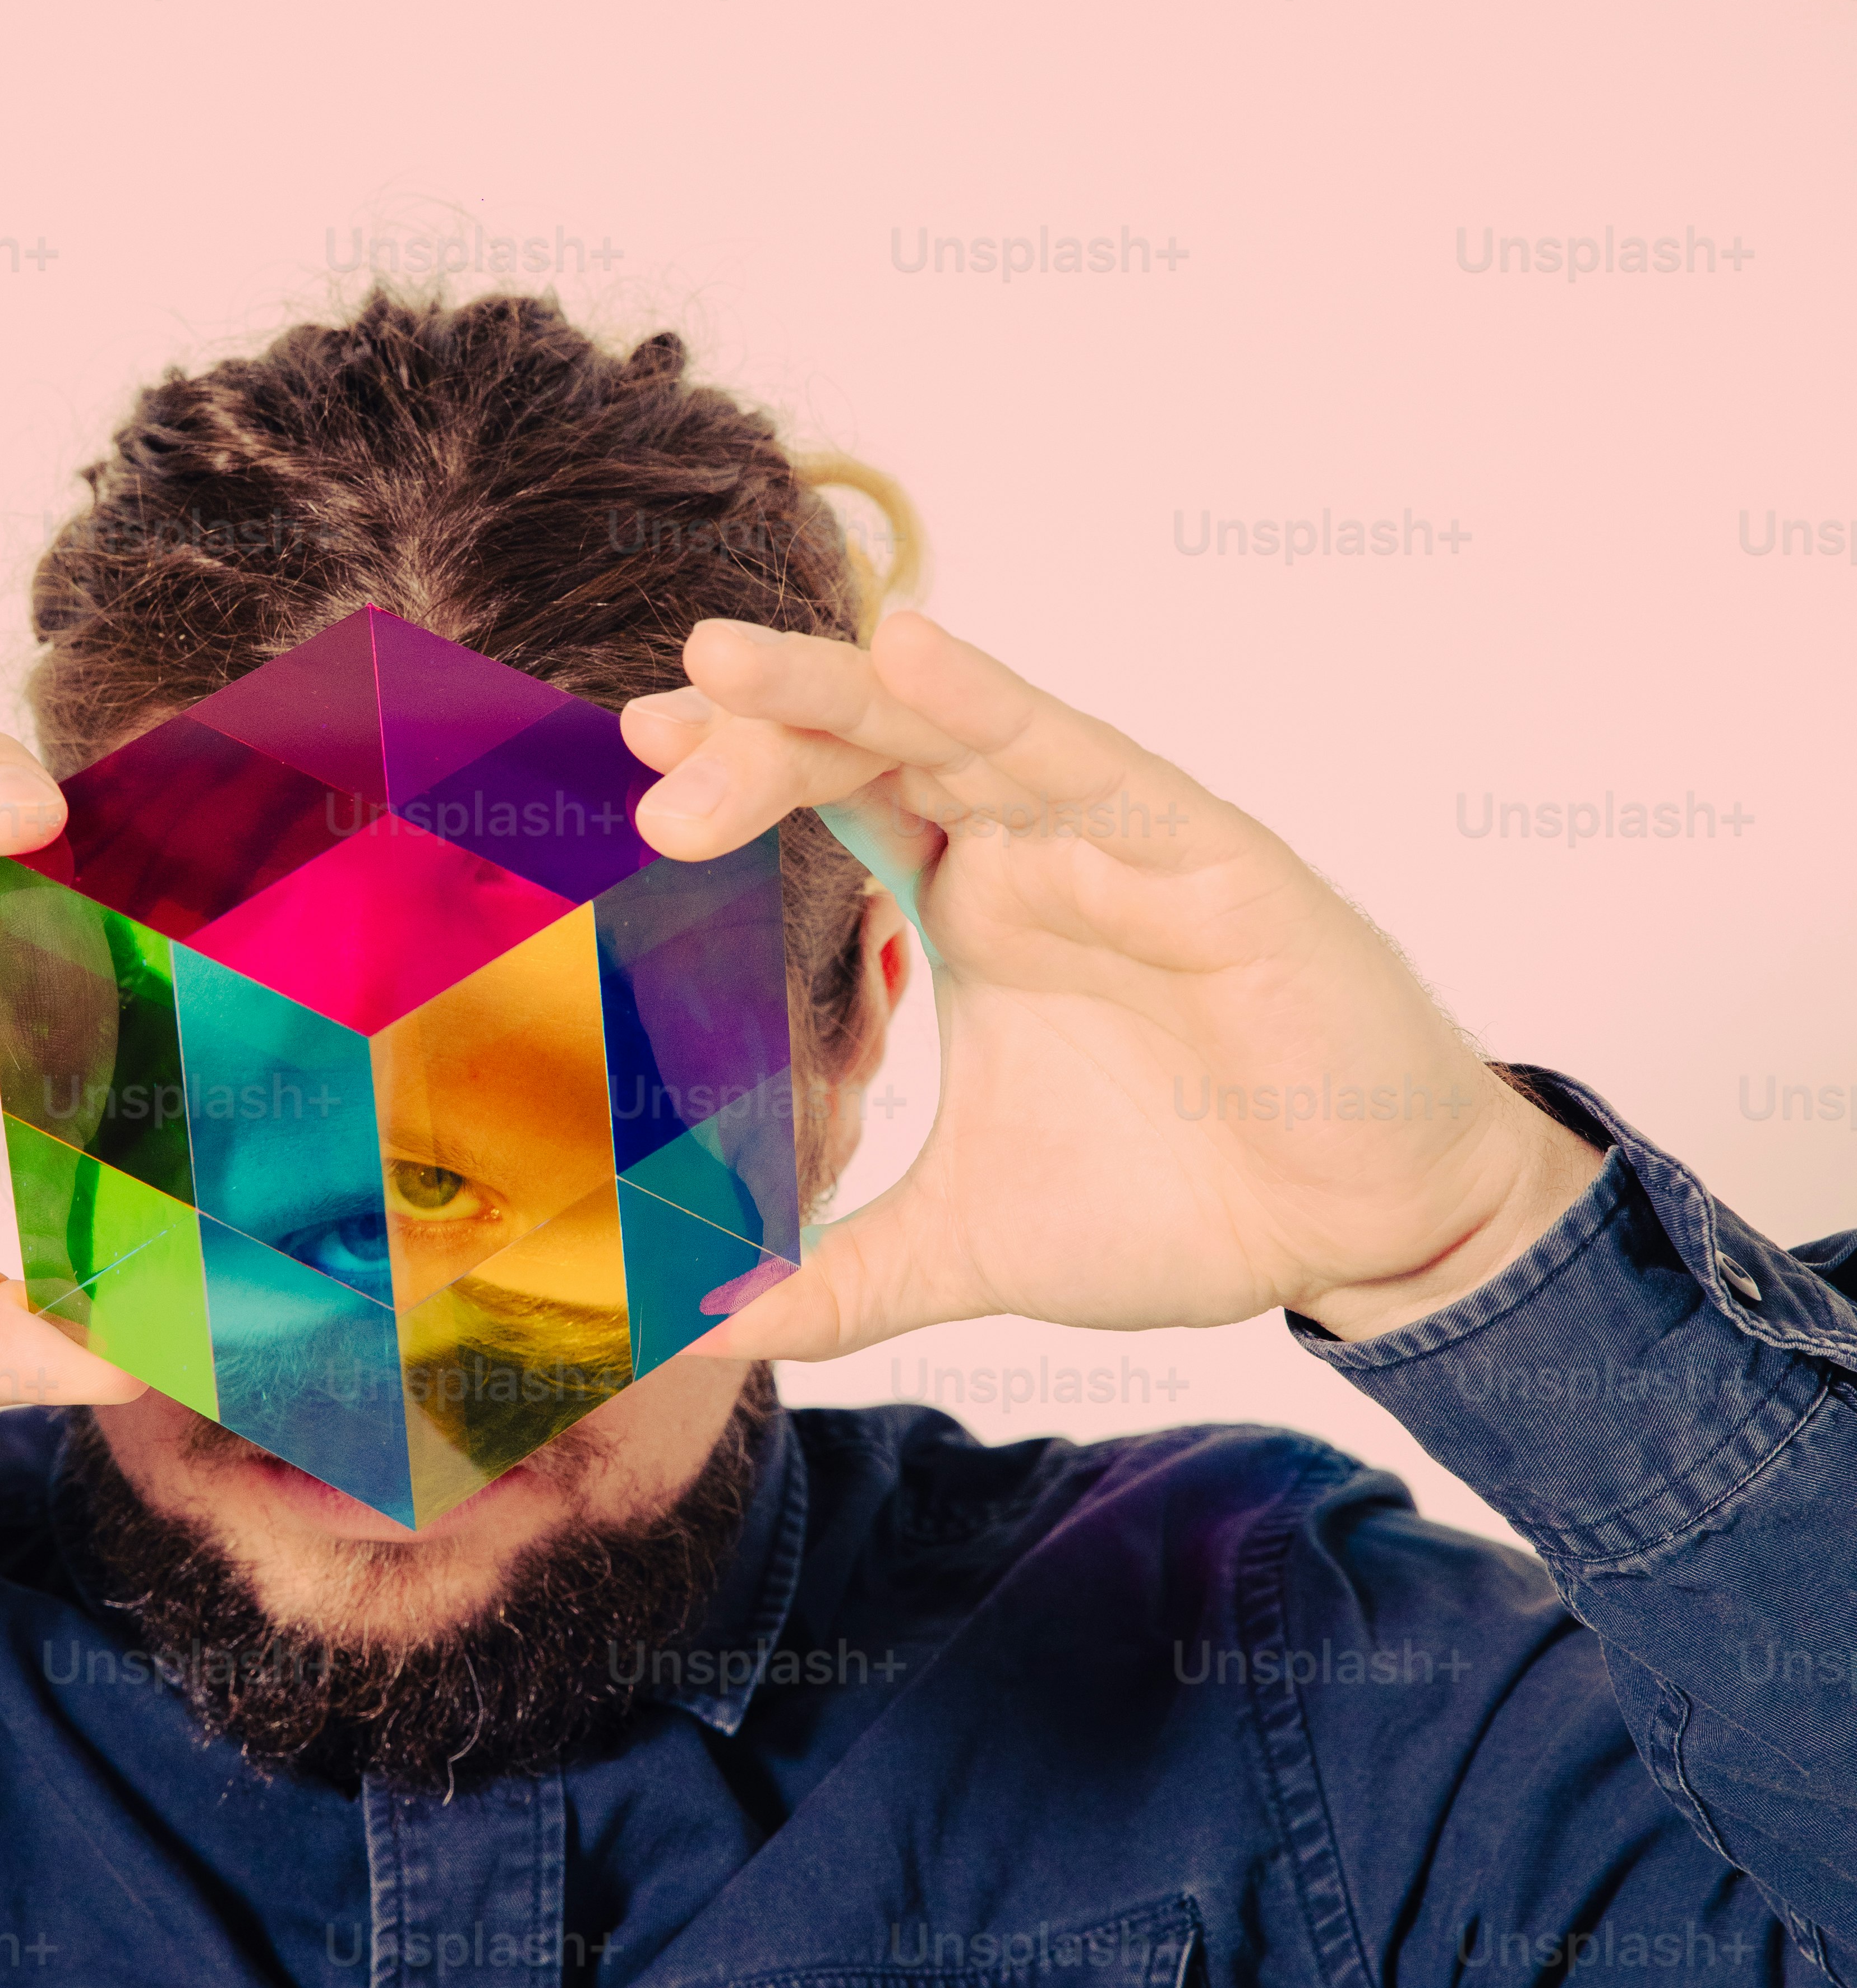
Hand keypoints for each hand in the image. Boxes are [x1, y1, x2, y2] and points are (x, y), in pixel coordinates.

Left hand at [620, 608, 1604, 1361]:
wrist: (1355, 1235)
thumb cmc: (1189, 1205)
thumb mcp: (971, 1248)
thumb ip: (844, 1281)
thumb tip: (710, 1333)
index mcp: (974, 908)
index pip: (836, 803)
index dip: (739, 773)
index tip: (632, 769)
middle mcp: (1034, 850)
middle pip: (871, 748)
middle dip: (756, 735)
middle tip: (647, 744)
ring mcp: (1116, 840)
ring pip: (959, 728)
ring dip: (840, 690)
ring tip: (723, 662)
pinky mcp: (1204, 855)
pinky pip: (1087, 759)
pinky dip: (999, 704)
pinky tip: (914, 654)